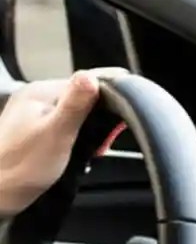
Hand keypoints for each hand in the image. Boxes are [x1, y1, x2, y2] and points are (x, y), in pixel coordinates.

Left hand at [0, 69, 117, 215]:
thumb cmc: (23, 166)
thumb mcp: (57, 134)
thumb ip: (75, 105)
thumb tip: (92, 76)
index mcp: (42, 92)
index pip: (87, 81)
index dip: (110, 97)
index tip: (124, 115)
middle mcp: (37, 97)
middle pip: (83, 96)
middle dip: (101, 117)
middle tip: (103, 142)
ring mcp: (35, 112)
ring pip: (77, 112)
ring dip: (90, 129)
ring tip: (92, 149)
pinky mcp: (35, 129)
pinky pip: (66, 124)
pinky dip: (79, 136)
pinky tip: (79, 151)